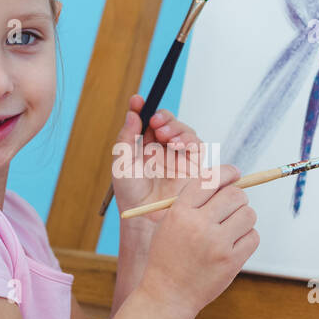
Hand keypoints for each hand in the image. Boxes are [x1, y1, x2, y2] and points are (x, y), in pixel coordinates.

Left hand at [111, 93, 209, 224]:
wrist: (146, 217)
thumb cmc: (130, 194)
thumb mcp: (122, 162)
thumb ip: (127, 136)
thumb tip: (133, 112)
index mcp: (144, 146)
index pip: (146, 120)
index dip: (143, 108)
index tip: (137, 100)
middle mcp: (162, 149)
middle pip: (168, 122)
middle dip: (163, 117)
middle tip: (156, 123)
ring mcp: (178, 157)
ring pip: (184, 131)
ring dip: (176, 128)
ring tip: (166, 137)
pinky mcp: (193, 166)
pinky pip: (196, 146)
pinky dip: (190, 140)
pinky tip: (179, 145)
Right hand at [136, 163, 259, 318]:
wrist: (168, 294)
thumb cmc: (168, 256)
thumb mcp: (169, 223)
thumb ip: (193, 202)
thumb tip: (228, 181)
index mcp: (180, 211)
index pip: (210, 179)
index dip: (227, 173)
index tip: (235, 174)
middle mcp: (198, 225)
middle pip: (235, 194)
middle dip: (238, 197)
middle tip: (233, 206)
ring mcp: (217, 244)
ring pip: (249, 214)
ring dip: (244, 218)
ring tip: (231, 228)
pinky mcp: (231, 261)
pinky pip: (253, 236)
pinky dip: (247, 237)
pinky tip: (234, 244)